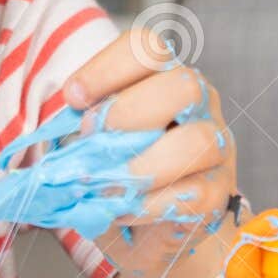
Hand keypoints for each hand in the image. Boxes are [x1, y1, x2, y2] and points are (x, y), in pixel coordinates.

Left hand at [59, 28, 236, 273]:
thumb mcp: (93, 140)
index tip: (73, 98)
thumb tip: (58, 136)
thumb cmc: (115, 169)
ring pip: (196, 140)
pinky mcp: (219, 193)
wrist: (148, 229)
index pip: (148, 49)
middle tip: (96, 139)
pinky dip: (148, 204)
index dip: (107, 68)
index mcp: (162, 78)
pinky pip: (194, 193)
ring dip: (140, 165)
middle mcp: (198, 105)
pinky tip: (123, 209)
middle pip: (184, 85)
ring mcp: (216, 147)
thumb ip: (81, 129)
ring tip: (106, 184)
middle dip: (130, 112)